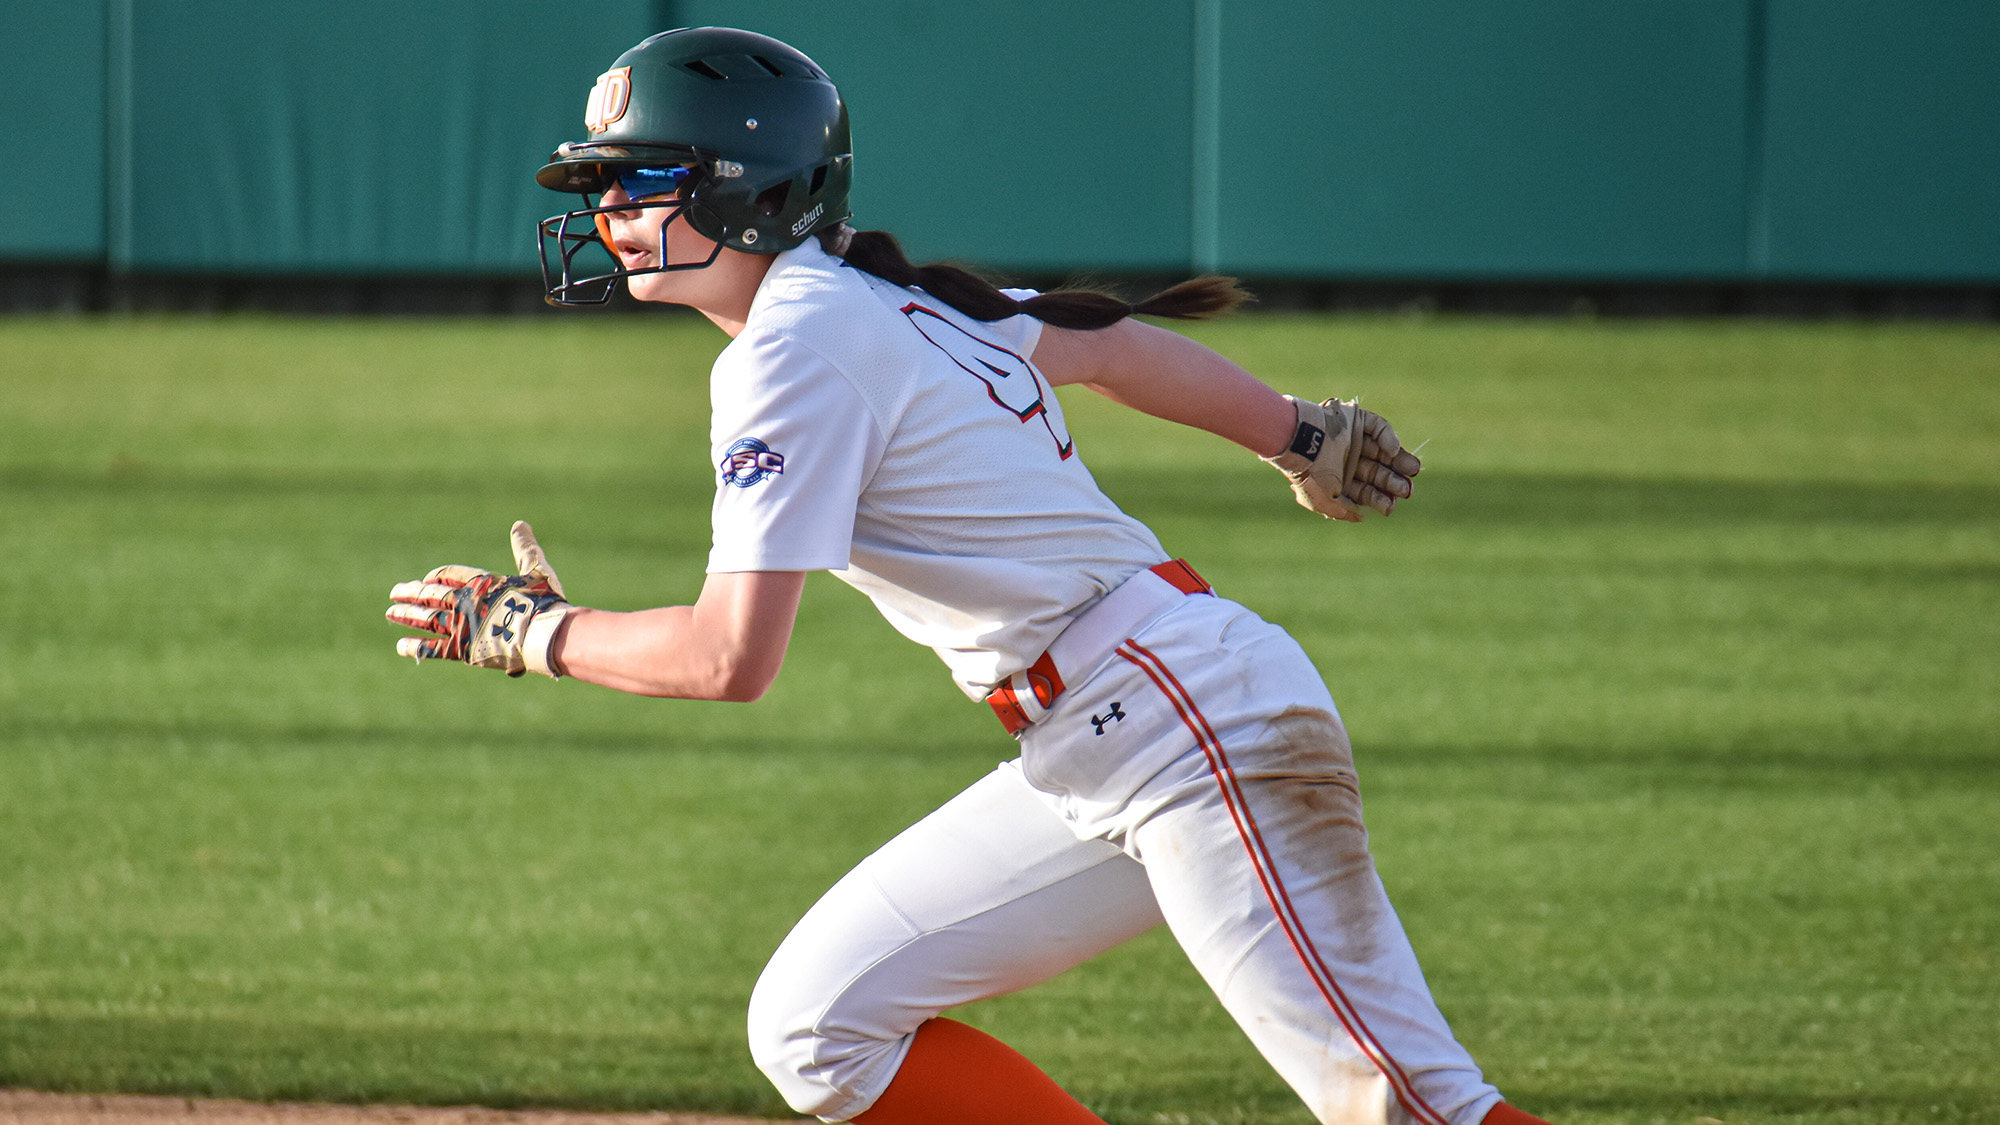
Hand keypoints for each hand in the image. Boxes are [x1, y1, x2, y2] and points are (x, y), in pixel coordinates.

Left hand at [385, 521, 571, 677]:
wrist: (544, 633)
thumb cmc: (544, 602)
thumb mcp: (536, 569)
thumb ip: (525, 548)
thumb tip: (520, 524)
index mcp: (481, 582)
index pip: (449, 575)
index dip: (436, 577)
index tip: (426, 579)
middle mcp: (465, 601)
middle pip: (430, 594)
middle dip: (412, 593)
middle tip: (395, 592)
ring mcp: (461, 625)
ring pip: (426, 618)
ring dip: (407, 615)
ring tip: (391, 612)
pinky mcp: (462, 650)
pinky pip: (432, 648)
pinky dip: (416, 646)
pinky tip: (400, 646)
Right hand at [1261, 396, 1421, 520]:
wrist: (1300, 441)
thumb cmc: (1309, 474)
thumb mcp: (1324, 500)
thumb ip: (1342, 511)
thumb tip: (1362, 517)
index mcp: (1339, 479)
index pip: (1365, 490)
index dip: (1379, 499)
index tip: (1391, 506)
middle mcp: (1348, 459)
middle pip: (1377, 471)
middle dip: (1392, 481)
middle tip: (1406, 490)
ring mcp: (1354, 439)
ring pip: (1382, 451)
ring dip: (1398, 460)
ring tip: (1413, 469)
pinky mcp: (1356, 419)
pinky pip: (1378, 427)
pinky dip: (1388, 437)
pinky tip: (1392, 450)